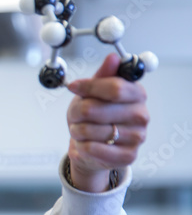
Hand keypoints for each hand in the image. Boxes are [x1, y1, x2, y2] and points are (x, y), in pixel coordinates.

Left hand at [65, 53, 148, 191]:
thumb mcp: (93, 93)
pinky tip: (84, 144)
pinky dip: (81, 146)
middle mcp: (142, 115)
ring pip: (91, 130)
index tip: (73, 87)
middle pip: (96, 109)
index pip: (114, 87)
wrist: (90, 146)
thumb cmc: (92, 116)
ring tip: (81, 131)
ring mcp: (138, 136)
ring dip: (77, 131)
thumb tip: (112, 58)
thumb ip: (102, 76)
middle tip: (76, 116)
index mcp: (136, 94)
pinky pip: (93, 149)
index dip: (89, 87)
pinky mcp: (128, 156)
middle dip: (78, 113)